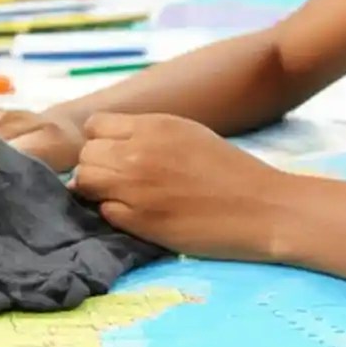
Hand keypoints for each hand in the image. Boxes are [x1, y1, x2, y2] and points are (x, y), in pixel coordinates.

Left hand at [71, 113, 289, 260]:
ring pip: (84, 182)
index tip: (114, 153)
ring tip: (122, 197)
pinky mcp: (139, 221)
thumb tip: (111, 144)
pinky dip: (113, 213)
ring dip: (97, 190)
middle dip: (96, 165)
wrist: (261, 207)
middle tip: (118, 179)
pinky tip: (137, 215)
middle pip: (85, 154)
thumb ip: (148, 134)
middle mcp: (137, 152)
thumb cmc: (230, 170)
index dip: (101, 140)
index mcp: (153, 126)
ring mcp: (135, 187)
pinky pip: (103, 212)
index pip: (94, 126)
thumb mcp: (188, 133)